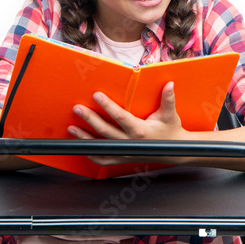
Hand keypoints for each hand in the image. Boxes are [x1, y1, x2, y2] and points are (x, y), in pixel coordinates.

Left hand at [68, 81, 189, 164]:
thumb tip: (170, 84)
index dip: (108, 106)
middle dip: (90, 118)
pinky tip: (83, 146)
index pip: (120, 117)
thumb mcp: (170, 115)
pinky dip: (92, 153)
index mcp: (141, 131)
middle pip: (105, 130)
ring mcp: (124, 152)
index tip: (96, 95)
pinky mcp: (122, 157)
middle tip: (77, 108)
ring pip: (100, 146)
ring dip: (84, 137)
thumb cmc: (170, 130)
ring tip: (72, 128)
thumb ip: (168, 99)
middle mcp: (130, 142)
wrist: (172, 151)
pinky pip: (103, 159)